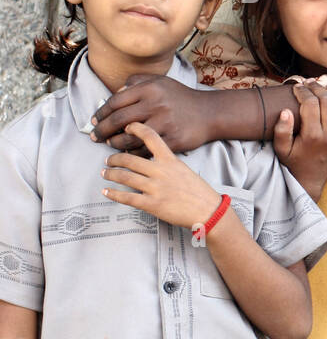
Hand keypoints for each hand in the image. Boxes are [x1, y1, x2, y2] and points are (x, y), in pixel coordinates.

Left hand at [90, 74, 212, 152]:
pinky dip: (133, 152)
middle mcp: (156, 105)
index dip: (100, 113)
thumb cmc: (180, 98)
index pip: (115, 102)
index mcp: (150, 89)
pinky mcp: (173, 140)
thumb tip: (114, 94)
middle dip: (102, 131)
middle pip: (118, 120)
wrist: (209, 113)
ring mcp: (165, 124)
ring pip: (129, 138)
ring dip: (115, 143)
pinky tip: (128, 151)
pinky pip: (145, 150)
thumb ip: (135, 82)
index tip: (94, 121)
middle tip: (95, 137)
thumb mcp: (159, 82)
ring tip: (110, 144)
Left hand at [101, 123, 221, 227]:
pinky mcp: (152, 204)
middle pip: (129, 159)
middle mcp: (161, 172)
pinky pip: (127, 197)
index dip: (136, 129)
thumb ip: (167, 163)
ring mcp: (156, 188)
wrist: (208, 211)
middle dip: (114, 159)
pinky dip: (113, 194)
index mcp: (170, 160)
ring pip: (124, 177)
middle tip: (109, 160)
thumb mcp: (184, 170)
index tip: (126, 127)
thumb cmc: (198, 191)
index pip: (151, 137)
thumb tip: (149, 161)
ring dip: (111, 174)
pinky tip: (107, 192)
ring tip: (106, 173)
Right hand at [272, 82, 326, 199]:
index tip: (298, 87)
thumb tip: (285, 111)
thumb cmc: (294, 162)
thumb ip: (281, 131)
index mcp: (313, 136)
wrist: (311, 179)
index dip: (303, 91)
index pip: (310, 104)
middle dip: (318, 88)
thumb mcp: (281, 149)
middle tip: (311, 83)